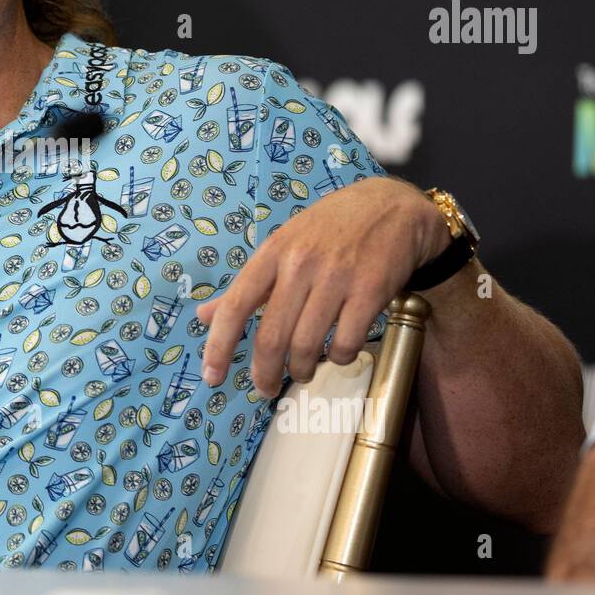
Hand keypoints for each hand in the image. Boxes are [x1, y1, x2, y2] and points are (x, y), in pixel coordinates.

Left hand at [194, 178, 450, 395]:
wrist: (391, 206)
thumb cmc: (329, 229)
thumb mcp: (282, 245)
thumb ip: (246, 285)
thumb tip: (203, 315)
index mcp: (273, 253)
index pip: (235, 305)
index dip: (219, 346)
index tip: (211, 376)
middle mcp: (300, 265)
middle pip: (271, 336)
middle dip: (264, 372)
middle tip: (265, 388)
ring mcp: (337, 277)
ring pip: (307, 345)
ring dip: (301, 370)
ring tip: (302, 371)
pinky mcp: (371, 290)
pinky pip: (346, 342)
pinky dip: (339, 358)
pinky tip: (338, 353)